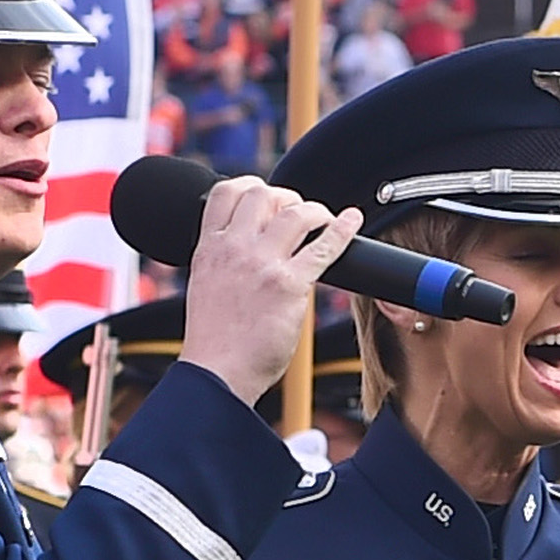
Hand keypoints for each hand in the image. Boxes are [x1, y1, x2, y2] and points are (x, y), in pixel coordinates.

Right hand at [178, 176, 361, 405]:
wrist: (216, 374)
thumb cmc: (214, 341)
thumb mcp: (206, 287)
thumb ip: (225, 262)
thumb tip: (253, 250)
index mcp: (208, 249)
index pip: (224, 193)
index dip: (249, 185)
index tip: (265, 193)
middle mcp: (233, 249)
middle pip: (263, 194)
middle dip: (285, 196)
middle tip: (298, 212)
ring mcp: (262, 264)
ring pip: (295, 213)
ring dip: (315, 211)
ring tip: (323, 220)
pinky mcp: (289, 284)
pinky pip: (323, 246)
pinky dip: (342, 229)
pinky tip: (352, 221)